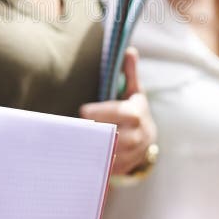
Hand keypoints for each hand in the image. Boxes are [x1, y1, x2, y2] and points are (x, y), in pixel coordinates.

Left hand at [80, 48, 156, 174]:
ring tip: (70, 142)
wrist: (147, 139)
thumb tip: (129, 50)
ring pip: (106, 153)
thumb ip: (130, 73)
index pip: (118, 113)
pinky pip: (103, 167)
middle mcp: (135, 136)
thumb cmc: (135, 109)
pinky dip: (90, 163)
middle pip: (110, 136)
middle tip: (71, 129)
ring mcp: (129, 155)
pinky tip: (76, 157)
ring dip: (87, 148)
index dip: (99, 112)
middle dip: (91, 133)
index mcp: (136, 114)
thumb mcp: (134, 91)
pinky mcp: (121, 168)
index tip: (83, 111)